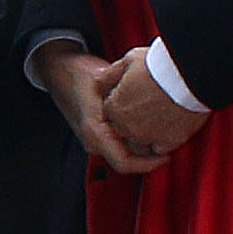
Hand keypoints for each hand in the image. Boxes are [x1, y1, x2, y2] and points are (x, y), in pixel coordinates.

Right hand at [35, 45, 160, 175]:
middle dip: (152, 152)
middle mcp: (93, 141)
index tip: (167, 155)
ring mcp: (95, 140)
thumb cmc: (78, 73)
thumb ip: (123, 89)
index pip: (124, 162)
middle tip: (174, 139)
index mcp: (94, 131)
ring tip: (164, 132)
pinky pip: (122, 145)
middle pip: (129, 159)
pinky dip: (138, 138)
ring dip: (145, 145)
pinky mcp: (99, 135)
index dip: (149, 163)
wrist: (59, 70)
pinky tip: (150, 125)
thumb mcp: (102, 77)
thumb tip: (151, 94)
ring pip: (127, 152)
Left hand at [100, 52, 209, 162]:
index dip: (123, 103)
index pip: (111, 113)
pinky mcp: (168, 142)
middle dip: (132, 121)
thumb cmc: (160, 65)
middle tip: (148, 107)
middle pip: (123, 130)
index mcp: (115, 107)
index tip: (136, 96)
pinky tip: (170, 129)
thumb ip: (111, 74)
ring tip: (159, 120)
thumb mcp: (129, 61)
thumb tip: (100, 79)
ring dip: (145, 136)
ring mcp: (147, 136)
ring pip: (140, 144)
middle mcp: (127, 126)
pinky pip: (160, 150)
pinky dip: (163, 143)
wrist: (189, 74)